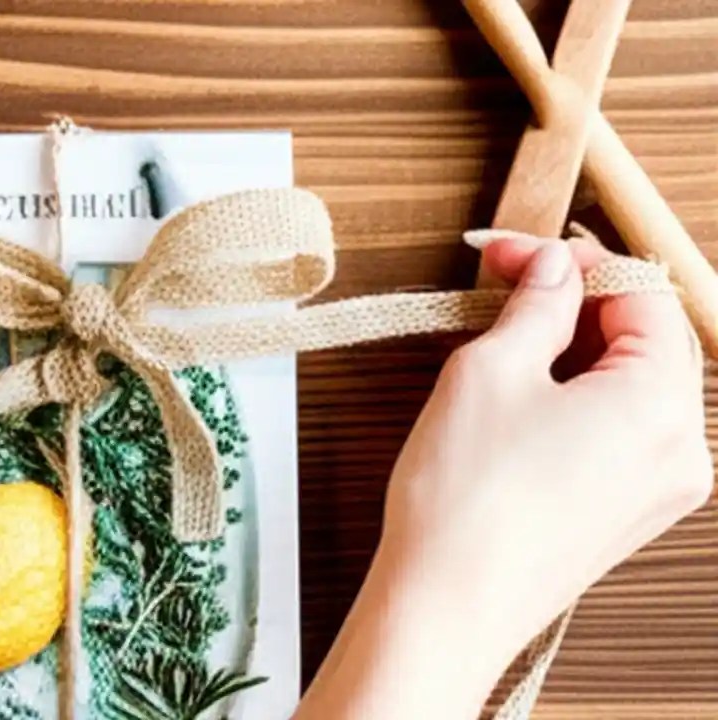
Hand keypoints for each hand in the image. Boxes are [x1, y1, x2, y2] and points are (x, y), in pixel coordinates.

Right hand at [298, 235, 712, 718]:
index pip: (639, 295)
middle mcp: (682, 449)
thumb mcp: (490, 371)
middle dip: (578, 301)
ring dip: (578, 347)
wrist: (446, 607)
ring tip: (510, 336)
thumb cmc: (465, 501)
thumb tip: (550, 268)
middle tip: (508, 280)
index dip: (571, 259)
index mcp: (661, 404)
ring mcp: (661, 488)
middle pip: (648, 338)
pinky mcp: (629, 514)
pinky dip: (582, 395)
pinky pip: (622, 429)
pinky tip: (528, 392)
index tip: (511, 251)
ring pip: (634, 384)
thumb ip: (535, 305)